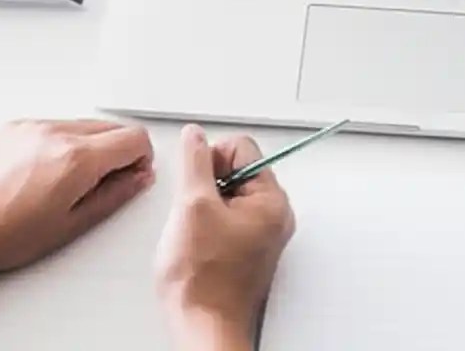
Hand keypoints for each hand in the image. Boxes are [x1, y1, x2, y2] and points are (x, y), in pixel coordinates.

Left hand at [0, 120, 154, 294]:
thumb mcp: (72, 224)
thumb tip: (138, 178)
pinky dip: (63, 143)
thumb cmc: (4, 235)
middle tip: (104, 183)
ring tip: (69, 183)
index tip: (133, 175)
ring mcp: (33, 126)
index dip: (142, 158)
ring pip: (84, 125)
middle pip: (112, 127)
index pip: (134, 137)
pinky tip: (47, 173)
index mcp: (76, 158)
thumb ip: (115, 195)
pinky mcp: (15, 126)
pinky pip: (56, 125)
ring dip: (91, 147)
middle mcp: (55, 133)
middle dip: (118, 152)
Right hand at [156, 125, 295, 350]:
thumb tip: (195, 137)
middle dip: (206, 184)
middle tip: (193, 210)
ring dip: (203, 206)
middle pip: (236, 170)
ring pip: (225, 196)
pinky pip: (223, 220)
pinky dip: (205, 225)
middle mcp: (272, 217)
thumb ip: (194, 162)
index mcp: (271, 202)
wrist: (202, 328)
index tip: (196, 179)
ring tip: (193, 232)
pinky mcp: (244, 250)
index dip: (212, 156)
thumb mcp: (192, 206)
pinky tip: (194, 244)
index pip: (243, 148)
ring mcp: (259, 235)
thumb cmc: (203, 282)